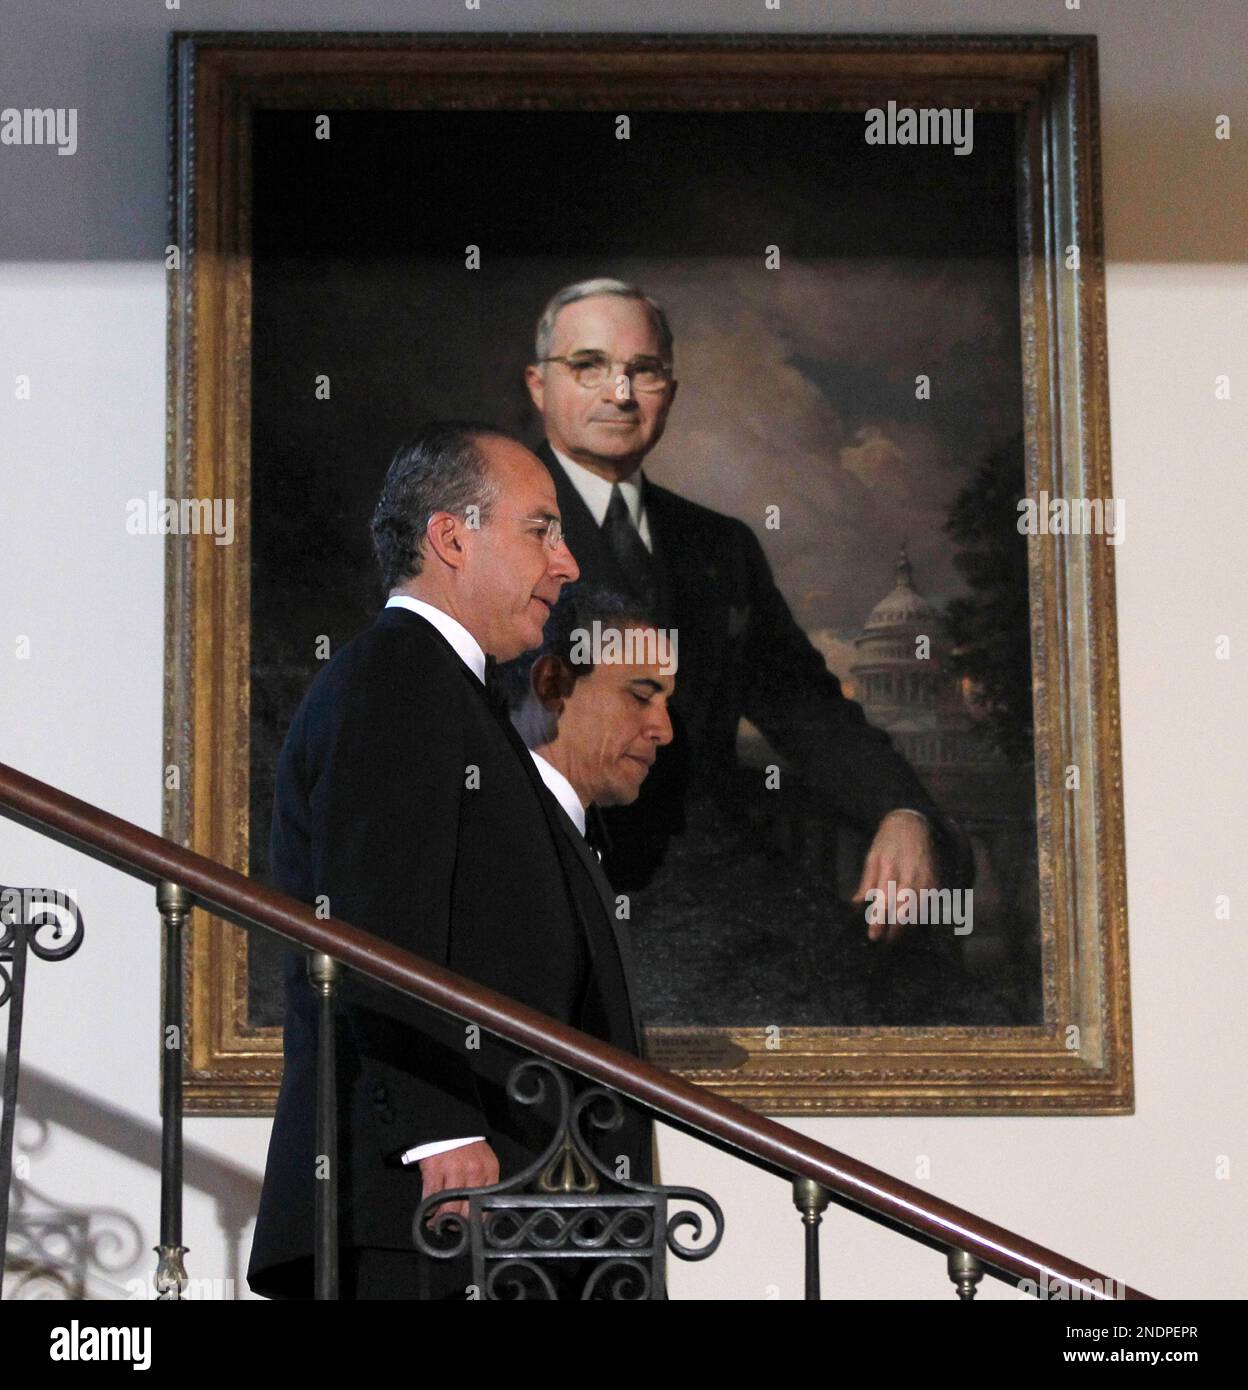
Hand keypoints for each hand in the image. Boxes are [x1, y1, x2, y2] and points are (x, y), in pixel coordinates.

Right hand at [419, 1140, 499, 1225]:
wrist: (449, 1126)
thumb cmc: (466, 1148)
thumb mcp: (483, 1163)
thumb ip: (483, 1185)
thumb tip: (478, 1215)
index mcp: (489, 1170)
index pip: (486, 1205)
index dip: (475, 1222)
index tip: (467, 1229)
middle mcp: (473, 1171)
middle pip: (466, 1210)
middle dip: (456, 1224)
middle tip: (449, 1227)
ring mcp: (453, 1170)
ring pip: (448, 1208)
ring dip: (439, 1220)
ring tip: (435, 1223)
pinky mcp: (434, 1169)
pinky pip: (431, 1198)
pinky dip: (428, 1208)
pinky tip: (427, 1210)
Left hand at [851, 811, 938, 944]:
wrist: (913, 823)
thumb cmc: (888, 840)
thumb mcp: (872, 856)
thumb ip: (867, 881)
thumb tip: (858, 904)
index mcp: (891, 867)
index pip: (885, 899)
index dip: (879, 919)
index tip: (873, 935)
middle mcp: (911, 875)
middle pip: (904, 910)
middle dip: (894, 930)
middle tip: (883, 943)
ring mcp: (927, 880)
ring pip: (919, 912)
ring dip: (907, 928)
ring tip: (895, 939)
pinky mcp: (937, 883)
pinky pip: (929, 907)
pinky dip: (920, 918)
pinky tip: (910, 926)